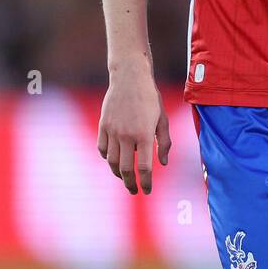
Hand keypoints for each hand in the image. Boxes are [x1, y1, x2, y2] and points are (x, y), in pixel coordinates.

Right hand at [97, 60, 170, 194]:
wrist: (129, 77)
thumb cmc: (150, 98)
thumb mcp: (162, 119)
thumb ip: (165, 142)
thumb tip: (163, 163)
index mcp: (145, 135)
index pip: (144, 168)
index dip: (146, 182)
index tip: (147, 190)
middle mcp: (127, 135)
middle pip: (126, 169)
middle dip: (130, 184)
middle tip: (134, 191)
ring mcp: (113, 130)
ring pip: (112, 161)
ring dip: (118, 173)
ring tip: (124, 178)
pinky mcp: (103, 125)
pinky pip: (102, 148)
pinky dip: (107, 158)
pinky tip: (114, 160)